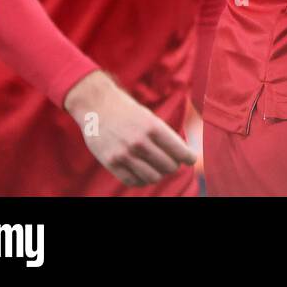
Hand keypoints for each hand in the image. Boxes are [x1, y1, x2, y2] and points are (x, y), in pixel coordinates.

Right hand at [64, 70, 195, 186]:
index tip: (190, 159)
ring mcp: (124, 154)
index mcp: (153, 127)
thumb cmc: (128, 111)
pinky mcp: (111, 163)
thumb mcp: (150, 117)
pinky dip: (141, 180)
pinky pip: (133, 181)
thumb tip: (181, 156)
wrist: (96, 105)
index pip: (179, 151)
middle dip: (173, 165)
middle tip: (171, 161)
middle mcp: (140, 142)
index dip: (189, 158)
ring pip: (153, 177)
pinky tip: (142, 172)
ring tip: (156, 167)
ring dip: (158, 174)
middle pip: (168, 167)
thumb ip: (164, 136)